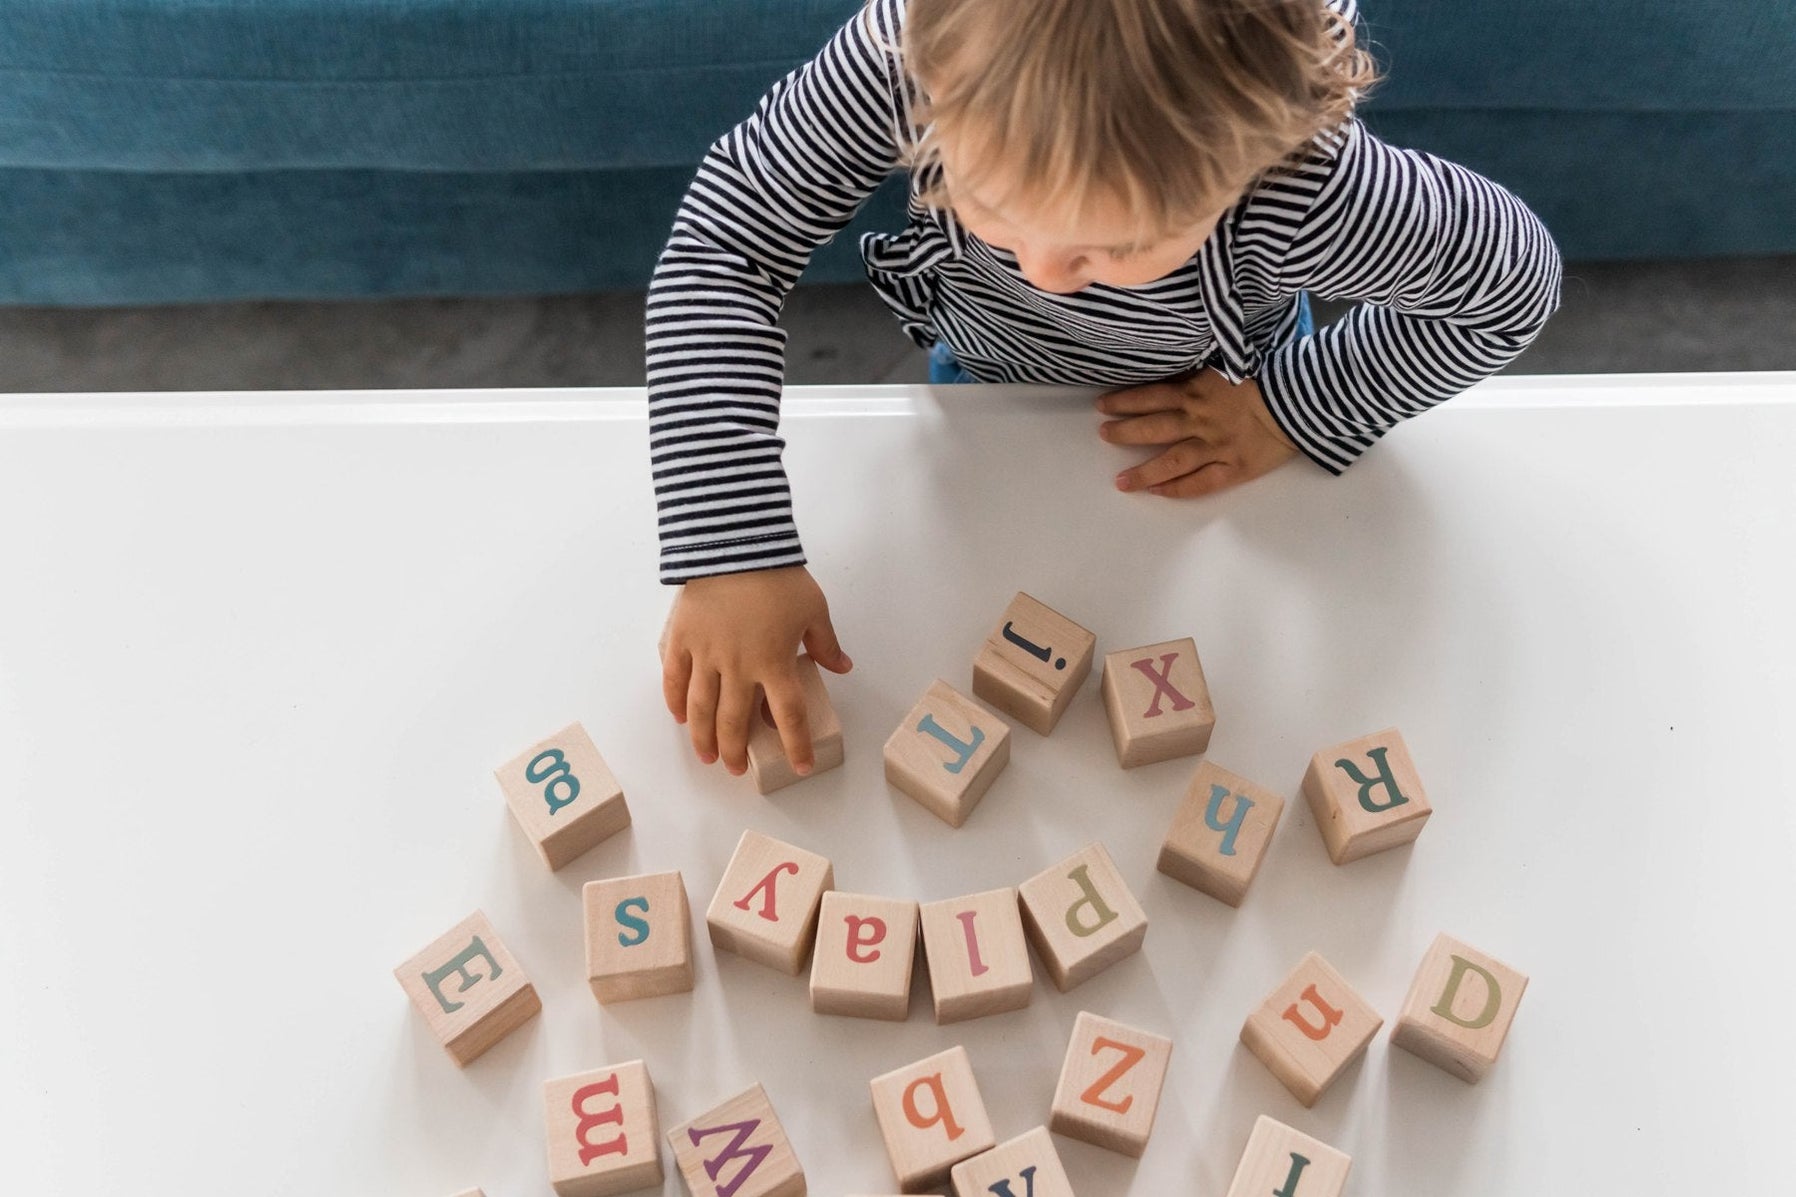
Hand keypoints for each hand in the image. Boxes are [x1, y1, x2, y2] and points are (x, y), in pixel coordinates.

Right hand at [660, 565, 851, 777]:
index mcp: (775, 662)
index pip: (789, 715)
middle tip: (736, 770)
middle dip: (737, 751)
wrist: (735, 544)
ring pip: (701, 708)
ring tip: (706, 756)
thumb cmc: (778, 576)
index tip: (802, 766)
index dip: (797, 745)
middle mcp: (739, 667)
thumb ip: (826, 644)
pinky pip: (674, 678)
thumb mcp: (814, 609)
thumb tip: (843, 666)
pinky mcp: (681, 639)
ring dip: (703, 737)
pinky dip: (676, 700)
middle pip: (736, 721)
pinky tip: (679, 716)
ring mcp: (706, 655)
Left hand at [1096, 368, 1299, 496]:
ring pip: (1171, 461)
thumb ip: (1205, 371)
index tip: (1103, 404)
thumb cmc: (1273, 375)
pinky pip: (1200, 483)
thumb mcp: (1233, 363)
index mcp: (1199, 391)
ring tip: (1120, 481)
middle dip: (1124, 432)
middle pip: (1154, 428)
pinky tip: (1158, 494)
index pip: (1152, 395)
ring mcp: (1215, 446)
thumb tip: (1183, 371)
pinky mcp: (1234, 467)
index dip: (1125, 400)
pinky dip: (1178, 489)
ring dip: (1143, 472)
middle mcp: (1200, 420)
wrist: (1303, 399)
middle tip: (1103, 435)